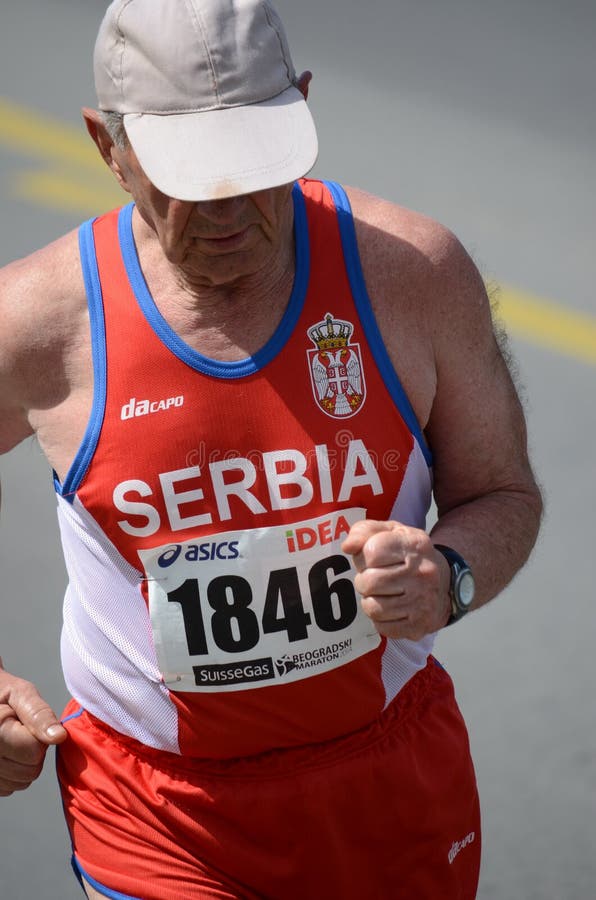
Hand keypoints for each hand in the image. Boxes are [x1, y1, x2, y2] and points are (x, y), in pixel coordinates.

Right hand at [0, 659, 66, 796]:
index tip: (26, 720)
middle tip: (19, 730)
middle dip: (33, 750)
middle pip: (30, 770)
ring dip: (24, 762)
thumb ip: (39, 714)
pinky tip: (5, 753)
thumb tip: (59, 736)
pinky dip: (13, 772)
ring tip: (10, 740)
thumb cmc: (1, 692)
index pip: (34, 751)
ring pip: (22, 781)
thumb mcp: (20, 693)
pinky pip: (11, 787)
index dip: (39, 733)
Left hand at [342, 520, 450, 639]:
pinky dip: (380, 620)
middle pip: (369, 582)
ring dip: (370, 601)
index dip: (364, 557)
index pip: (372, 551)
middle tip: (372, 580)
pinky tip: (390, 609)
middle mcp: (422, 574)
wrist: (448, 584)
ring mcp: (422, 602)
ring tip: (381, 594)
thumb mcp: (393, 533)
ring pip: (373, 607)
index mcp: (414, 546)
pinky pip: (382, 627)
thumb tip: (348, 546)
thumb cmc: (411, 556)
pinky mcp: (419, 625)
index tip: (372, 560)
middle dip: (363, 581)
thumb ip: (365, 531)